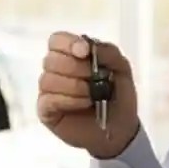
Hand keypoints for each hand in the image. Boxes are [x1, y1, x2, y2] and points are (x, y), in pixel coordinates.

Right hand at [38, 31, 139, 159]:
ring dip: (75, 86)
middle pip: (51, 59)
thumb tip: (88, 45)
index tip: (85, 53)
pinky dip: (69, 100)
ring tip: (92, 95)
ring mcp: (49, 90)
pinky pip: (49, 99)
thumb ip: (108, 52)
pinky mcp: (46, 110)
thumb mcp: (122, 69)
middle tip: (94, 78)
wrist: (121, 127)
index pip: (57, 40)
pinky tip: (84, 103)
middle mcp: (57, 70)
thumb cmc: (119, 96)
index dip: (68, 43)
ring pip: (48, 79)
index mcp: (72, 55)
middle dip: (75, 68)